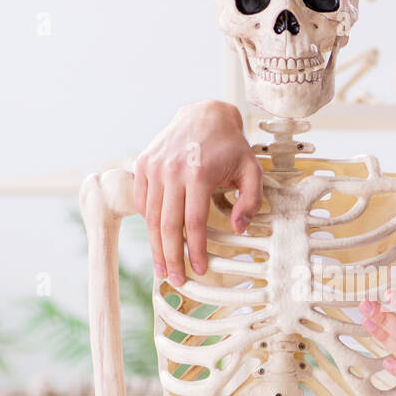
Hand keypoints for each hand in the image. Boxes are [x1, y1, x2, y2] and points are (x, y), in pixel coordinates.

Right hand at [132, 99, 263, 283]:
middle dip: (171, 258)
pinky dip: (149, 224)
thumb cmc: (231, 147)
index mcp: (199, 173)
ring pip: (152, 218)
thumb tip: (238, 228)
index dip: (196, 251)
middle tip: (176, 280)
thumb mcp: (252, 170)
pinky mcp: (143, 164)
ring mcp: (154, 167)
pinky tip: (157, 240)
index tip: (199, 270)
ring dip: (156, 248)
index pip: (194, 223)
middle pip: (168, 226)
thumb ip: (250, 200)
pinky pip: (143, 203)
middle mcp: (172, 171)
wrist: (205, 115)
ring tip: (162, 269)